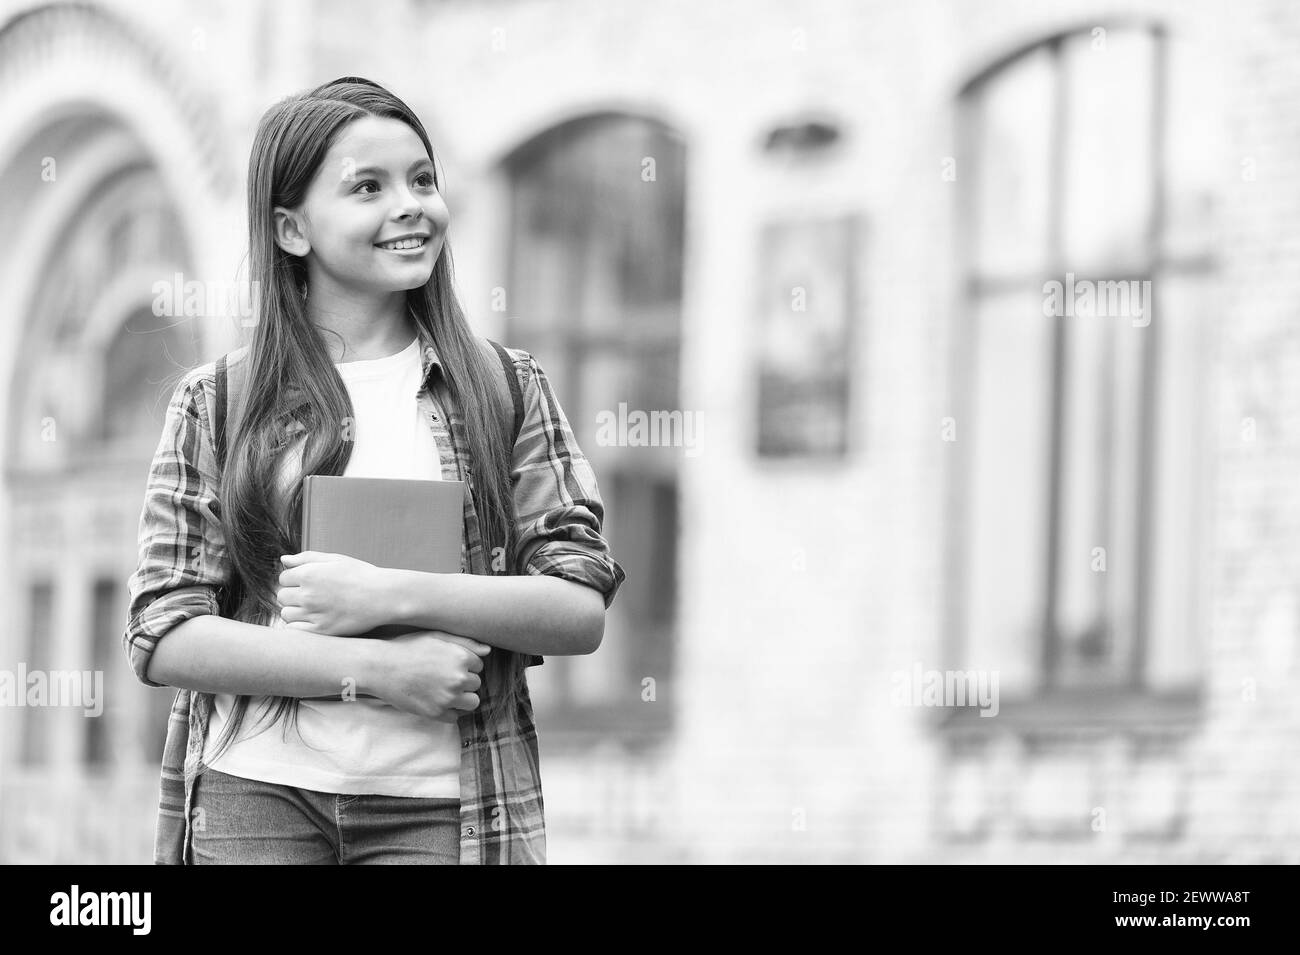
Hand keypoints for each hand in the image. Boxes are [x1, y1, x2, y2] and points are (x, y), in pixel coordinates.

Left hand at [277, 551, 393, 635]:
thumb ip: (307, 558)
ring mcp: (313, 614)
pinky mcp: (321, 631)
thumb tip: (284, 560)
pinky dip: (299, 626)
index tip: (308, 582)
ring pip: (286, 614)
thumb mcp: (336, 559)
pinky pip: (295, 630)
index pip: (284, 578)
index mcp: (308, 574)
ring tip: (312, 608)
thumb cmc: (362, 575)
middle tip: (311, 595)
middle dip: (292, 595)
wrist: (383, 596)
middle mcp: (307, 594)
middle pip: (282, 596)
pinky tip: (313, 620)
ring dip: (294, 611)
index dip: (295, 579)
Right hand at [373, 631, 490, 721]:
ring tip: (444, 691)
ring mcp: (448, 698)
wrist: (381, 667)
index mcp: (461, 658)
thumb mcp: (436, 637)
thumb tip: (488, 651)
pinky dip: (448, 711)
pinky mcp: (436, 713)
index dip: (465, 665)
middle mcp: (458, 678)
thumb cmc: (408, 648)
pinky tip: (435, 701)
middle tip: (442, 677)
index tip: (448, 664)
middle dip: (463, 681)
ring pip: (472, 702)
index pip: (479, 666)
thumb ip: (465, 643)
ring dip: (462, 698)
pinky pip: (455, 717)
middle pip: (476, 684)